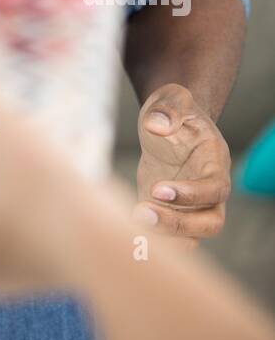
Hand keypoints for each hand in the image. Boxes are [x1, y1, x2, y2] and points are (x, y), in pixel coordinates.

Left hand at [133, 84, 230, 245]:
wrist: (164, 123)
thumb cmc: (171, 109)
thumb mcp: (172, 98)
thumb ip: (168, 107)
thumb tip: (157, 125)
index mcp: (215, 162)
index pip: (215, 188)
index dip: (191, 194)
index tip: (157, 189)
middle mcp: (209, 191)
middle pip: (211, 223)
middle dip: (178, 225)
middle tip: (141, 212)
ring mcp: (192, 207)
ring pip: (191, 238)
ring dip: (165, 240)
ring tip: (131, 225)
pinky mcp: (170, 214)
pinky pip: (169, 239)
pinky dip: (151, 241)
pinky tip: (124, 232)